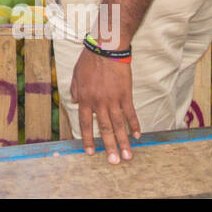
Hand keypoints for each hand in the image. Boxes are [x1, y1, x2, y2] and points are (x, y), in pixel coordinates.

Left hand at [70, 47, 139, 163]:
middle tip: (113, 162)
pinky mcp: (126, 95)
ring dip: (123, 142)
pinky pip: (130, 113)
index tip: (90, 152)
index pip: (85, 124)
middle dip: (109, 147)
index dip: (87, 139)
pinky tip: (137, 136)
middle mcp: (98, 102)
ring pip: (118, 125)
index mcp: (84, 98)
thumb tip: (74, 101)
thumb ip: (75, 90)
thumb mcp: (76, 74)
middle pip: (104, 129)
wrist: (106, 49)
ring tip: (127, 156)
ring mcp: (113, 99)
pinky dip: (134, 125)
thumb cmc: (89, 60)